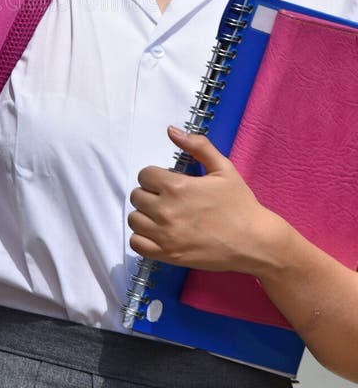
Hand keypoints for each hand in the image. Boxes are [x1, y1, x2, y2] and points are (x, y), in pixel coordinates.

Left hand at [128, 126, 281, 272]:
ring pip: (134, 220)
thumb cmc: (239, 203)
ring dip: (144, 215)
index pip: (144, 175)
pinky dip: (142, 238)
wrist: (254, 241)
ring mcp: (165, 236)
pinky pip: (137, 245)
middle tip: (166, 199)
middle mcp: (166, 211)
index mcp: (176, 187)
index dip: (155, 176)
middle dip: (149, 194)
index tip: (167, 183)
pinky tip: (157, 233)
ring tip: (161, 215)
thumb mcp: (223, 168)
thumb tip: (171, 131)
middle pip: (137, 196)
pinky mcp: (168, 256)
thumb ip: (197, 146)